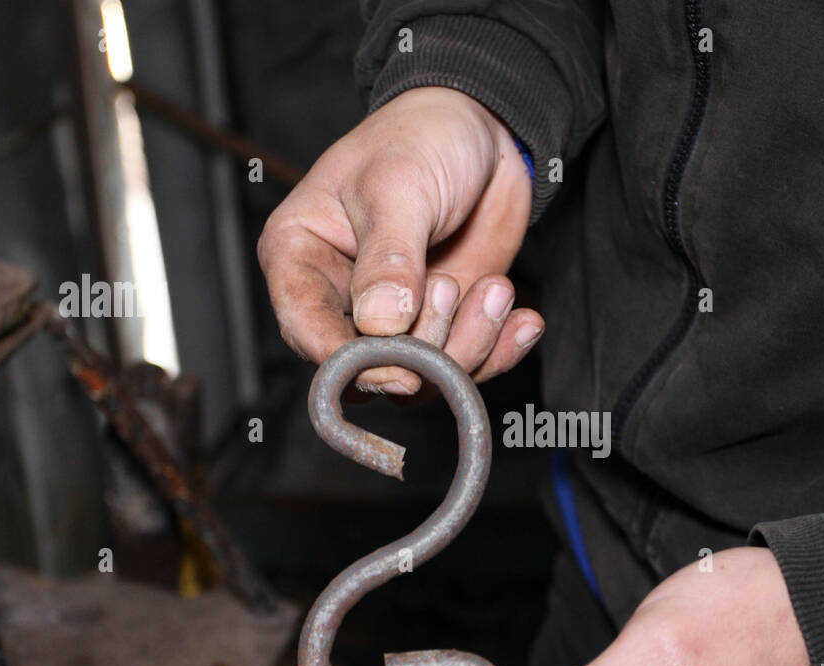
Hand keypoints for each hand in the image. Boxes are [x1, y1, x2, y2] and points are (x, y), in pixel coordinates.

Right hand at [257, 86, 541, 393]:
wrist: (482, 130)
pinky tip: (522, 320)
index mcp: (301, 255)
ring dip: (468, 345)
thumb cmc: (420, 138)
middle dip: (421, 350)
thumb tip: (380, 324)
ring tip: (495, 288)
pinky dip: (499, 350)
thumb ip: (389, 258)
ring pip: (420, 377)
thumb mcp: (399, 186)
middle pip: (365, 367)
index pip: (305, 327)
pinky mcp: (444, 324)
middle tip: (452, 288)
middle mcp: (340, 297)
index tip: (397, 369)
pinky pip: (466, 364)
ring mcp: (395, 317)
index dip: (347, 361)